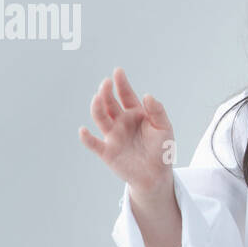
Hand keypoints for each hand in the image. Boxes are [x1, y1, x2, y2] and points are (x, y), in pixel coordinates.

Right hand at [78, 67, 176, 195]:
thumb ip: (157, 111)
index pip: (126, 95)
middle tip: (106, 83)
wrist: (157, 175)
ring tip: (98, 97)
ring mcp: (113, 135)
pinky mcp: (107, 151)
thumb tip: (147, 95)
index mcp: (135, 113)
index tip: (118, 71)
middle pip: (110, 103)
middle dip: (107, 92)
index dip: (121, 83)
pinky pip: (93, 144)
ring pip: (100, 118)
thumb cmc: (161, 149)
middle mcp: (121, 122)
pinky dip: (86, 138)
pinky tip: (83, 130)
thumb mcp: (165, 128)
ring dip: (97, 107)